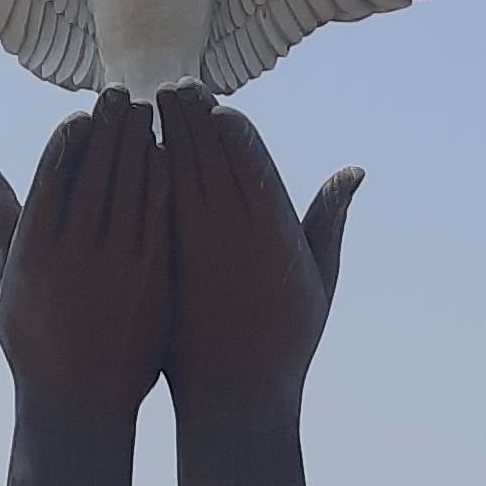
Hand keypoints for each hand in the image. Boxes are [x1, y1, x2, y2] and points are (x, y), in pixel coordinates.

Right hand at [0, 88, 168, 421]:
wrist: (80, 405)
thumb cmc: (33, 343)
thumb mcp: (1, 281)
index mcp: (34, 247)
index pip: (53, 171)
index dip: (71, 136)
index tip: (82, 113)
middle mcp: (75, 250)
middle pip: (97, 168)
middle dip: (111, 125)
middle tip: (124, 93)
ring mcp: (117, 263)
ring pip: (132, 184)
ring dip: (141, 143)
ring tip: (147, 114)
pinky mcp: (153, 277)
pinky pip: (160, 214)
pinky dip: (163, 181)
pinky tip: (167, 160)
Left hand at [159, 83, 361, 419]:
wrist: (234, 398)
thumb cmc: (285, 343)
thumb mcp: (319, 279)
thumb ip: (329, 220)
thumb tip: (353, 171)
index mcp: (272, 224)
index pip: (243, 151)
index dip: (224, 121)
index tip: (211, 101)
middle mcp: (231, 227)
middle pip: (204, 151)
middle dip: (187, 115)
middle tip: (171, 86)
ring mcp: (195, 244)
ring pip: (175, 171)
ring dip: (160, 137)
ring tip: (147, 108)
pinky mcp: (167, 261)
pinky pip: (154, 204)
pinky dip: (145, 177)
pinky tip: (132, 159)